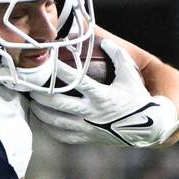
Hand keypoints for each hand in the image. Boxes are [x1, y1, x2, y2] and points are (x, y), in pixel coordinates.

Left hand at [29, 39, 178, 147]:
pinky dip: (49, 128)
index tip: (46, 62)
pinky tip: (42, 120)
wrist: (148, 127)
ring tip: (32, 102)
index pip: (77, 81)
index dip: (60, 71)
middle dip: (42, 94)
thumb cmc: (138, 98)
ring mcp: (89, 128)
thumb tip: (104, 41)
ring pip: (57, 121)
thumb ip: (118, 55)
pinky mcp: (88, 137)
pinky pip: (63, 135)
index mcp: (103, 96)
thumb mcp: (130, 75)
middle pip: (59, 104)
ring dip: (42, 111)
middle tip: (30, 86)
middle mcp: (93, 113)